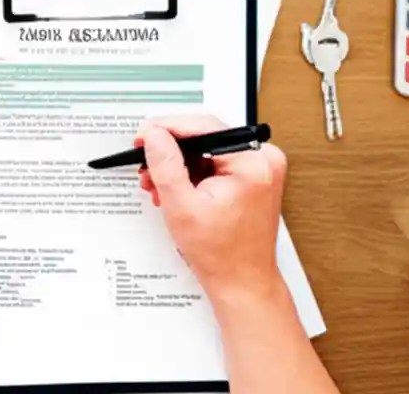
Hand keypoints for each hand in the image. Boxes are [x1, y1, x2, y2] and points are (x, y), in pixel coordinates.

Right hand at [137, 115, 286, 302]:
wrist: (242, 280)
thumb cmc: (222, 254)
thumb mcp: (182, 206)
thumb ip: (165, 165)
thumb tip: (154, 134)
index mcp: (253, 163)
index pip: (204, 127)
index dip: (167, 128)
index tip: (144, 135)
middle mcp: (263, 159)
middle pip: (205, 136)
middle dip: (171, 151)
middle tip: (146, 163)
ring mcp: (261, 167)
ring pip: (207, 149)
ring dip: (179, 164)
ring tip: (159, 184)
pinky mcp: (254, 176)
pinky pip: (216, 161)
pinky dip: (194, 172)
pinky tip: (177, 188)